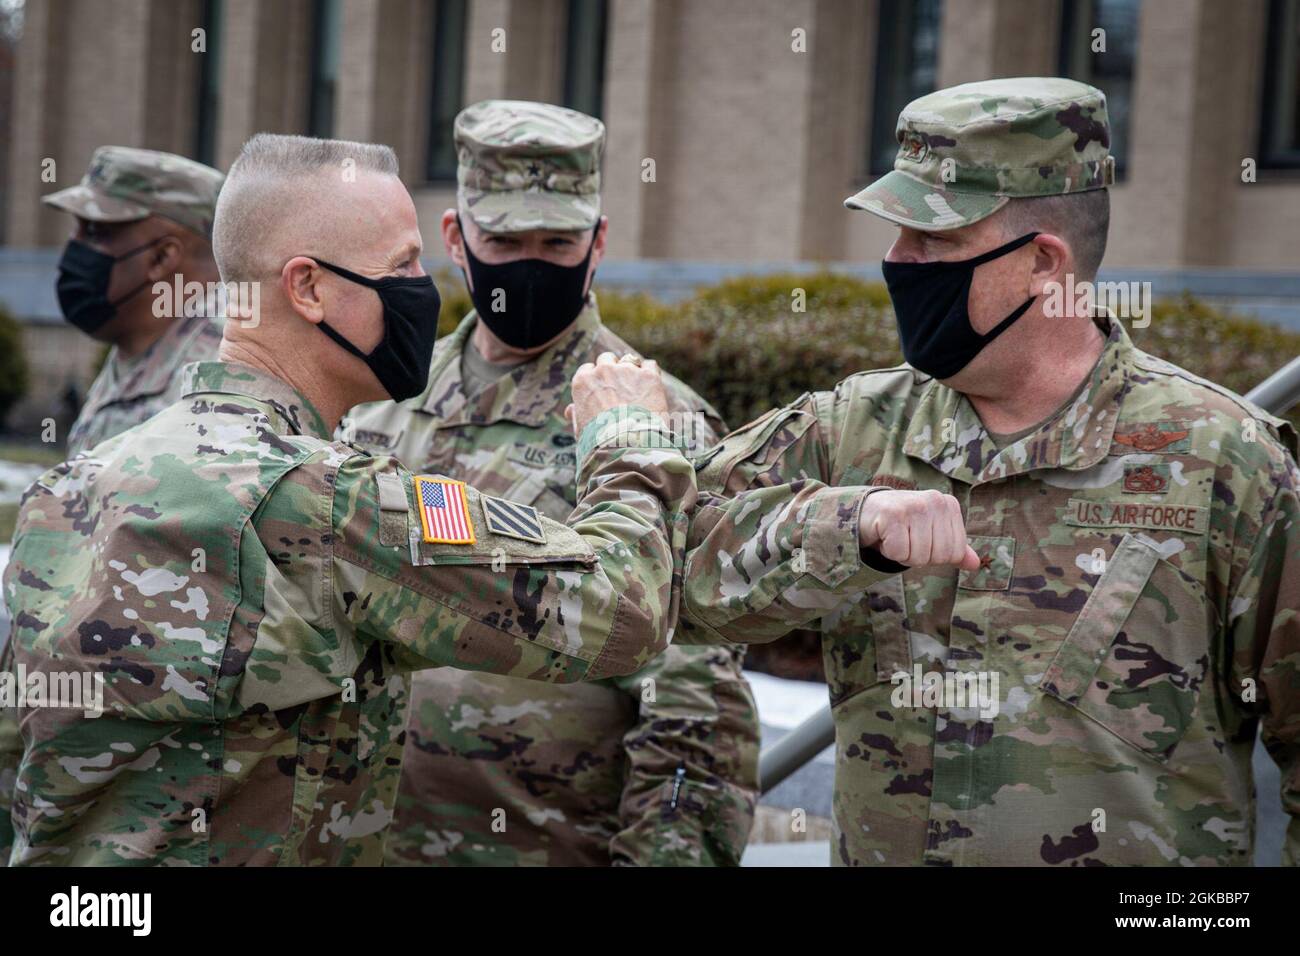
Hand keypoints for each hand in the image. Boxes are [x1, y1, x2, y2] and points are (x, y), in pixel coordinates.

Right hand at [566, 352, 668, 434]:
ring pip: (629, 360)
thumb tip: (570, 409)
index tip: (603, 391)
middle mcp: (603, 370)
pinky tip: (651, 388)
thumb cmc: (600, 443)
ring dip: (631, 371)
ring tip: (637, 390)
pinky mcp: (648, 376)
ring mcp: (626, 371)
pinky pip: (649, 365)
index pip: (588, 369)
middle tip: (621, 389)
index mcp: (583, 382)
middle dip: (613, 371)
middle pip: (607, 360)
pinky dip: (650, 374)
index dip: (596, 380)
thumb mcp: (581, 430)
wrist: (627, 447)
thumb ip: (576, 415)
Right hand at [858, 489, 980, 570]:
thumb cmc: (903, 525)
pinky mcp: (893, 514)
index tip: (920, 540)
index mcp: (949, 505)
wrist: (867, 510)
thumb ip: (954, 548)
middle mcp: (935, 501)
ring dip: (902, 555)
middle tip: (906, 540)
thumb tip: (975, 564)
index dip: (935, 556)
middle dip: (918, 557)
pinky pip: (898, 553)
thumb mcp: (932, 533)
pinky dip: (888, 551)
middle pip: (938, 557)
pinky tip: (884, 535)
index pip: (955, 553)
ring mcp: (914, 505)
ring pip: (918, 557)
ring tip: (894, 536)